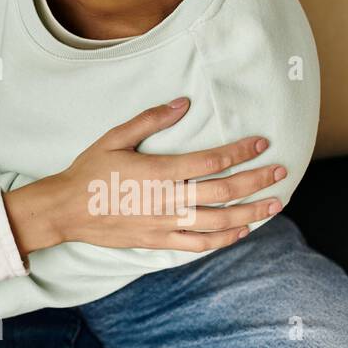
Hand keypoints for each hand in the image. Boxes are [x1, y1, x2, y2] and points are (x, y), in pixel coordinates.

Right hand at [3, 98, 285, 256]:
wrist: (66, 210)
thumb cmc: (89, 170)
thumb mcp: (114, 137)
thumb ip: (150, 119)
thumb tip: (183, 103)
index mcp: (158, 171)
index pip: (211, 161)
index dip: (240, 151)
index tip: (261, 143)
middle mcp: (167, 200)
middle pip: (224, 191)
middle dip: (257, 181)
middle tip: (281, 172)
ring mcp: (165, 224)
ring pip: (219, 221)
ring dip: (251, 212)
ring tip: (275, 204)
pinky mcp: (160, 241)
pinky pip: (200, 244)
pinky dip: (225, 239)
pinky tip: (242, 231)